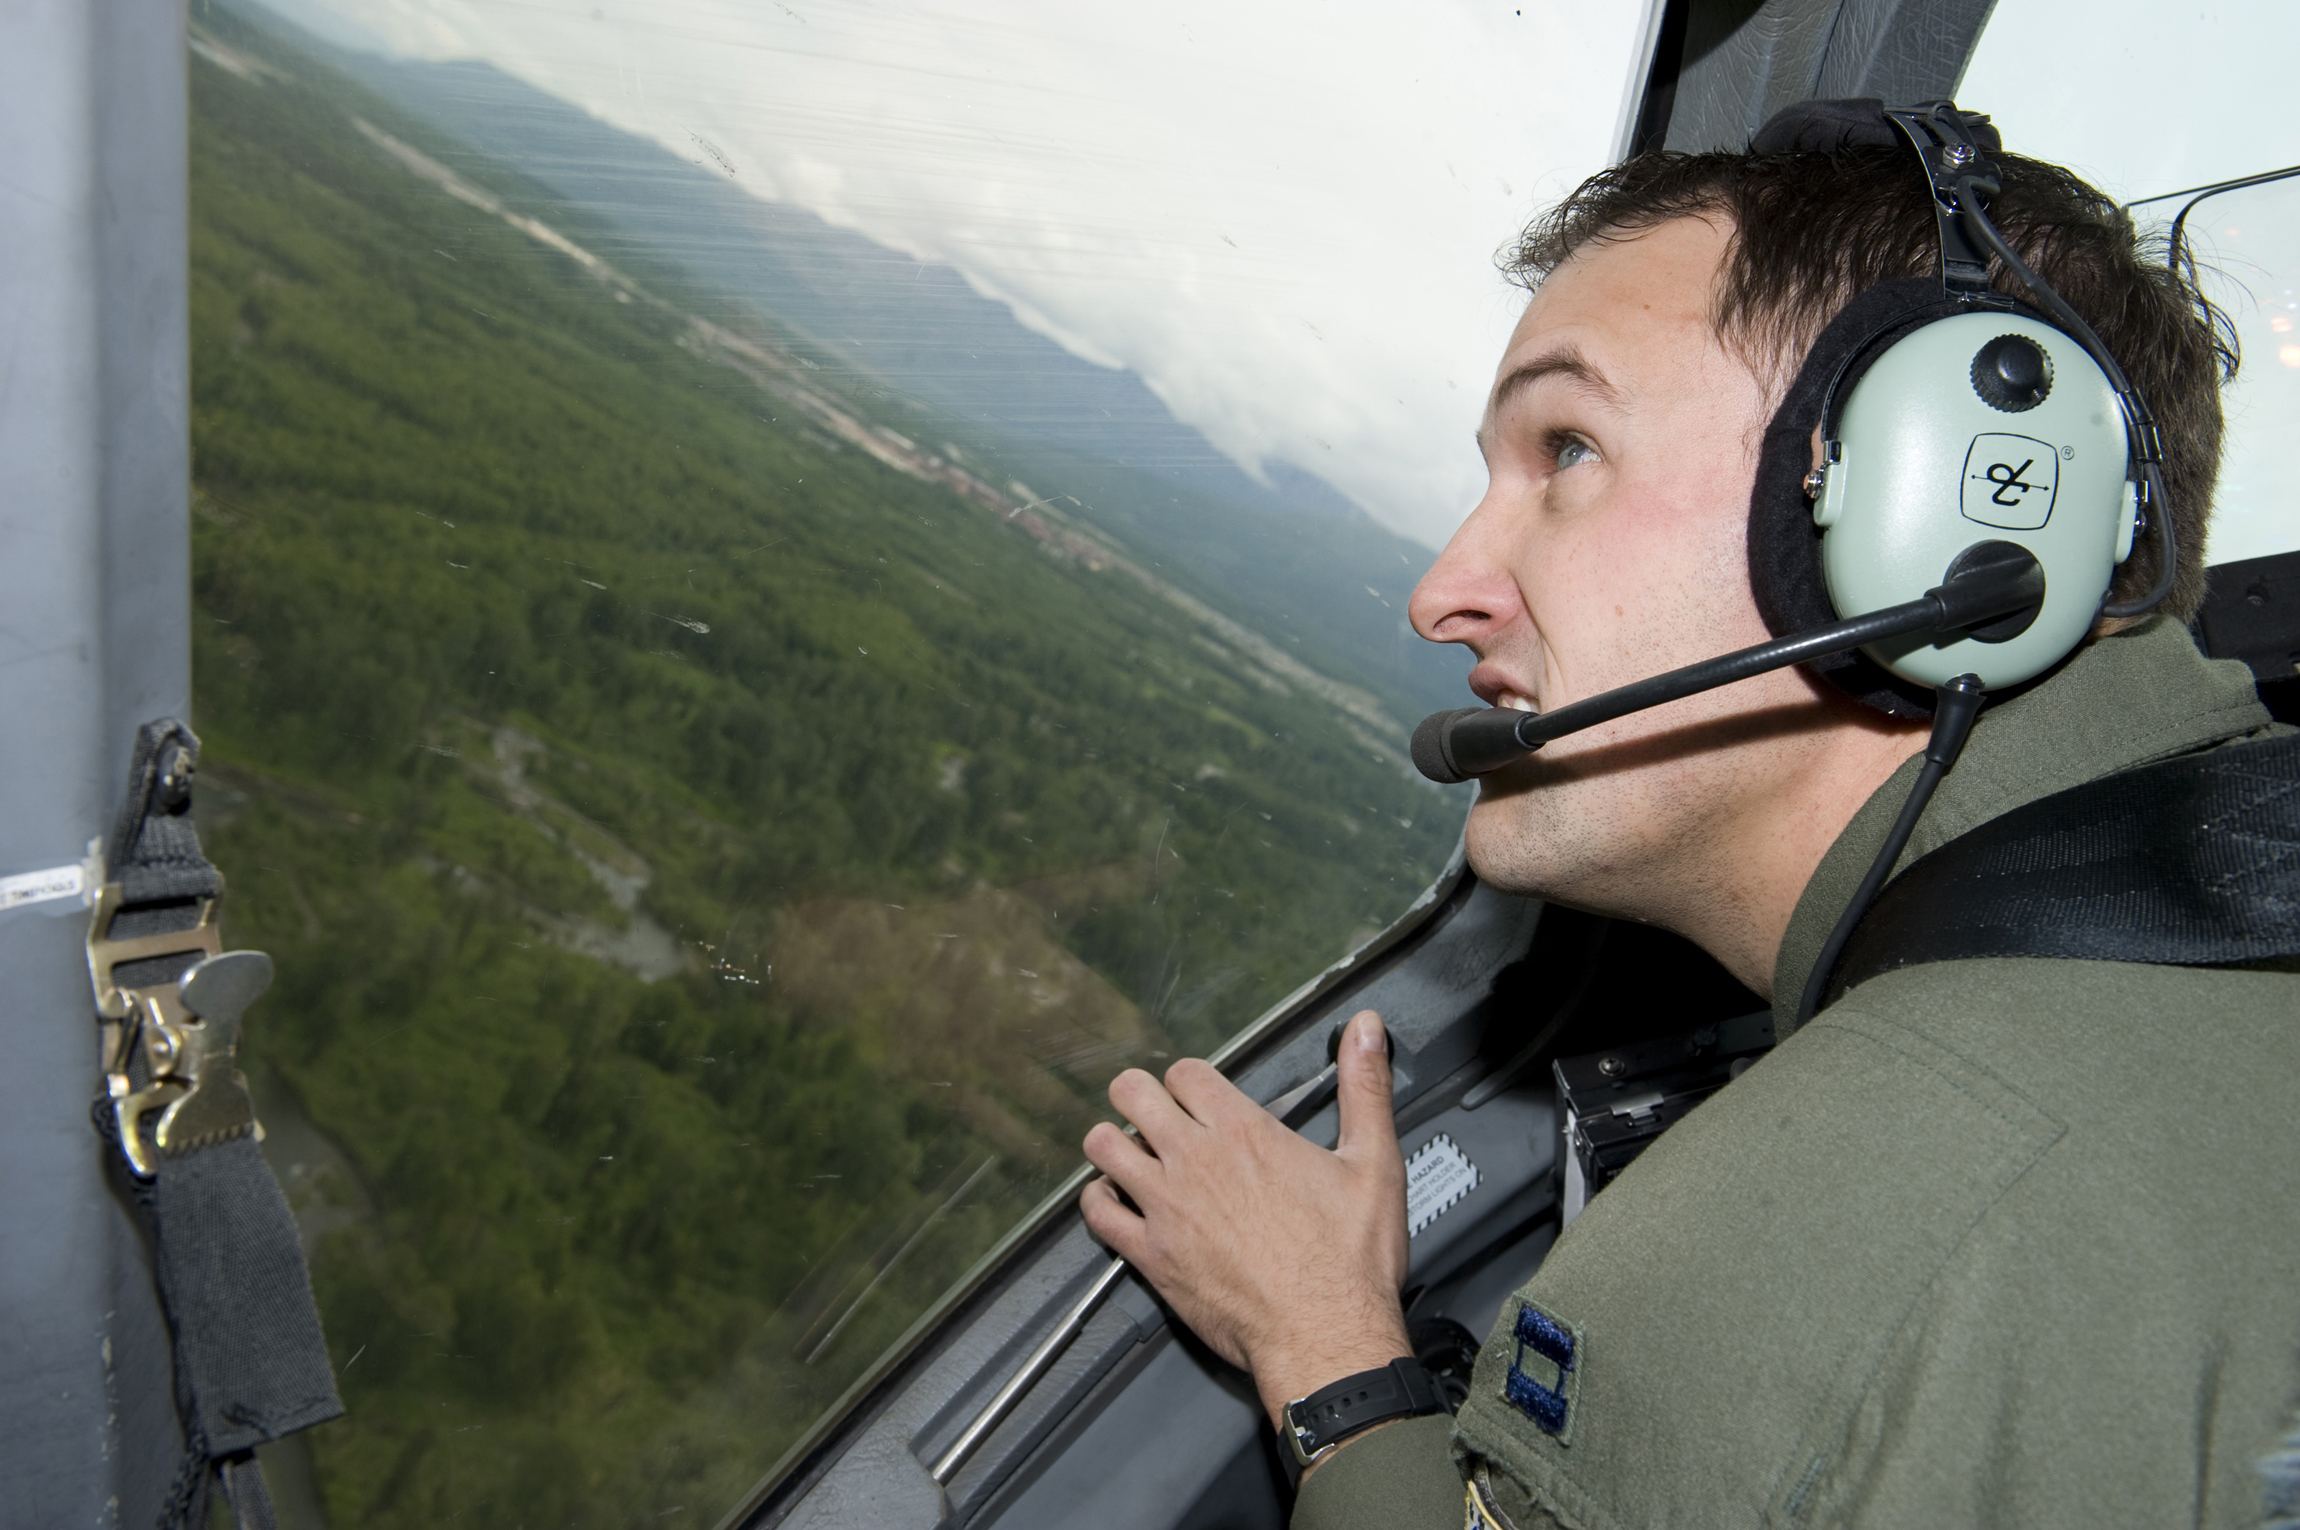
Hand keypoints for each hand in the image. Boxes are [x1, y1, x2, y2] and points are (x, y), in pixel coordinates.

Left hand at [1080, 1010, 1412, 1430]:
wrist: (1326, 1336)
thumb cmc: (1349, 1261)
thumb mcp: (1374, 1162)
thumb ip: (1366, 1088)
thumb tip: (1366, 1029)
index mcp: (1244, 1132)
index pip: (1185, 1073)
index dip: (1188, 1079)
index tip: (1197, 1096)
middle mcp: (1195, 1160)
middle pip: (1132, 1094)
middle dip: (1138, 1096)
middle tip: (1152, 1113)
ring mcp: (1166, 1207)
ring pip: (1103, 1147)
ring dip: (1113, 1143)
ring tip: (1131, 1152)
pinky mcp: (1151, 1254)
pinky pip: (1097, 1213)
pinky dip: (1098, 1200)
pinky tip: (1115, 1201)